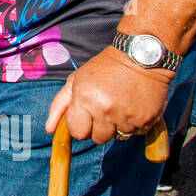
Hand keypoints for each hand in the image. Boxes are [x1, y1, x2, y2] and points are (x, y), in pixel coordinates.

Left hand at [45, 46, 171, 143]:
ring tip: (120, 104)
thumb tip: (49, 130)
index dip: (81, 126)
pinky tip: (133, 105)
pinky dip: (134, 123)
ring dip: (117, 126)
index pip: (77, 132)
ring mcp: (126, 116)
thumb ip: (60, 105)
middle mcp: (105, 110)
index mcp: (85, 99)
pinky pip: (135, 133)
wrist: (141, 56)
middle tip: (105, 109)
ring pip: (117, 137)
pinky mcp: (145, 120)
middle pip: (97, 139)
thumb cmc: (105, 68)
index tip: (87, 115)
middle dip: (99, 128)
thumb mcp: (77, 80)